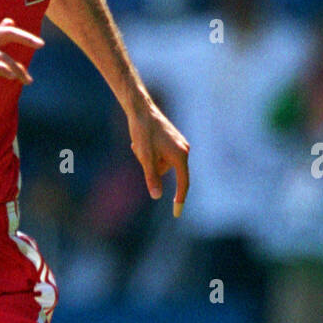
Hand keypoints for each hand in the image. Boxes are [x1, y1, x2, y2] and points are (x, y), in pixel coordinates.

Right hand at [0, 17, 43, 92]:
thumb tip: (10, 23)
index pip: (7, 31)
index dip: (25, 36)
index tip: (40, 43)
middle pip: (7, 36)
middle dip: (25, 40)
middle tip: (40, 47)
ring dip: (15, 69)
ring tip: (26, 80)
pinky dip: (0, 69)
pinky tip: (9, 76)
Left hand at [126, 95, 189, 217]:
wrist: (141, 110)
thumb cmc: (143, 132)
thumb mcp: (145, 158)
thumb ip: (151, 177)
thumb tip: (157, 196)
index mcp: (180, 155)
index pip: (183, 183)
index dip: (180, 199)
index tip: (176, 213)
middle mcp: (183, 150)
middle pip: (165, 172)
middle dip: (150, 167)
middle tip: (138, 151)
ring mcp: (179, 145)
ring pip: (160, 164)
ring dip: (147, 160)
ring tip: (139, 145)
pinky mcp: (173, 142)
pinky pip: (160, 156)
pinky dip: (149, 154)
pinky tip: (141, 142)